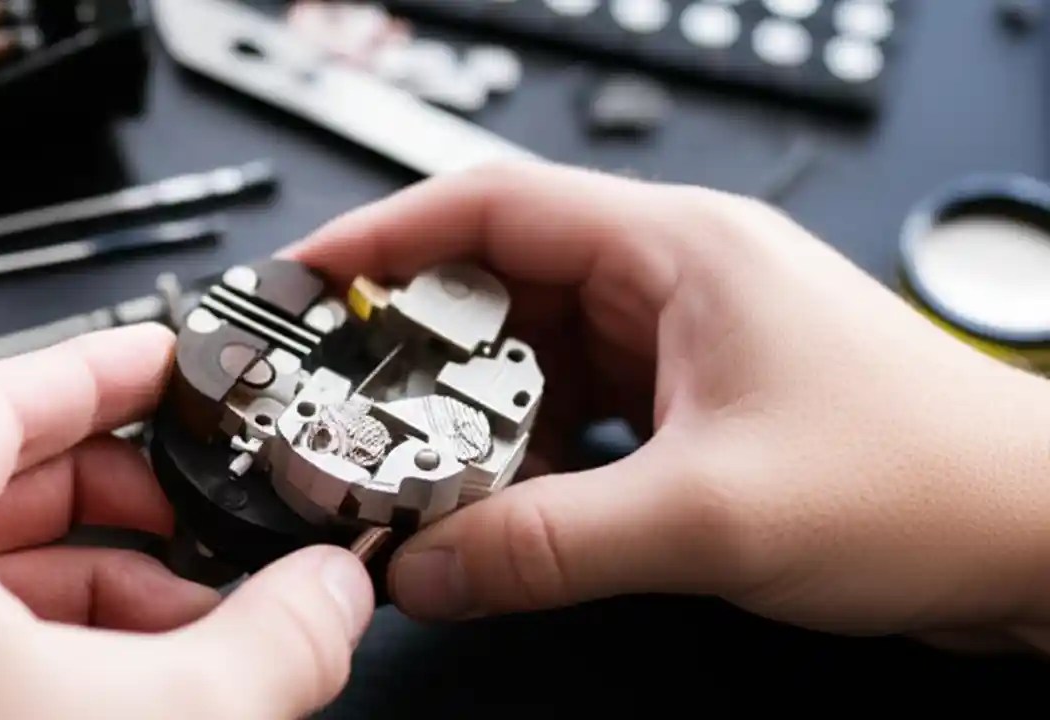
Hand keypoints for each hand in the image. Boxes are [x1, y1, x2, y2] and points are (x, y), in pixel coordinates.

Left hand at [0, 324, 373, 718]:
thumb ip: (277, 636)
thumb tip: (334, 595)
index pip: (3, 398)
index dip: (108, 370)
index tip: (171, 363)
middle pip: (2, 484)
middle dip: (131, 497)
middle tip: (214, 504)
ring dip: (110, 587)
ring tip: (202, 622)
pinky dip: (64, 651)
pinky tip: (144, 685)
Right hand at [287, 160, 1049, 653]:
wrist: (1030, 539)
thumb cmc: (924, 480)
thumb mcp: (708, 516)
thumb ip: (551, 546)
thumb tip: (434, 567)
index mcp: (674, 250)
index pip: (490, 205)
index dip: (385, 235)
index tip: (312, 277)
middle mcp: (672, 278)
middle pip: (502, 280)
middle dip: (419, 342)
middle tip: (350, 398)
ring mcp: (683, 337)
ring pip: (537, 348)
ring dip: (476, 404)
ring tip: (419, 455)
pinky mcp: (694, 396)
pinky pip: (577, 401)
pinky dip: (529, 443)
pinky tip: (507, 489)